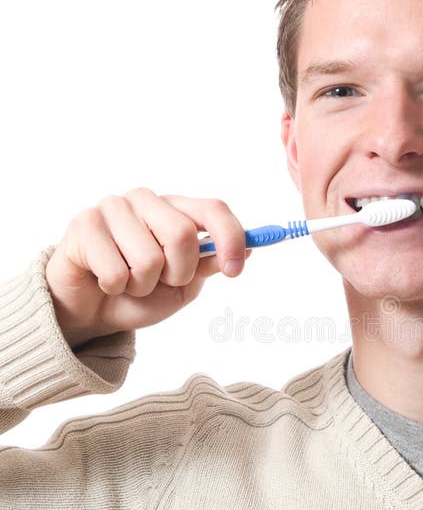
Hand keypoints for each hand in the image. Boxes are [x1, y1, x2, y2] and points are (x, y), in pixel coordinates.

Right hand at [45, 188, 251, 348]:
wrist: (92, 309)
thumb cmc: (140, 292)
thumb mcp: (183, 285)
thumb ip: (209, 264)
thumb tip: (251, 247)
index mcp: (175, 209)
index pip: (213, 209)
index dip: (231, 238)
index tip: (235, 271)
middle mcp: (146, 200)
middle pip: (183, 235)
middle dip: (177, 273)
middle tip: (161, 282)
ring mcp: (113, 207)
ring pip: (148, 259)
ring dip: (142, 286)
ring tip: (128, 282)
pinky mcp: (84, 224)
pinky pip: (115, 271)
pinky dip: (115, 288)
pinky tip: (104, 281)